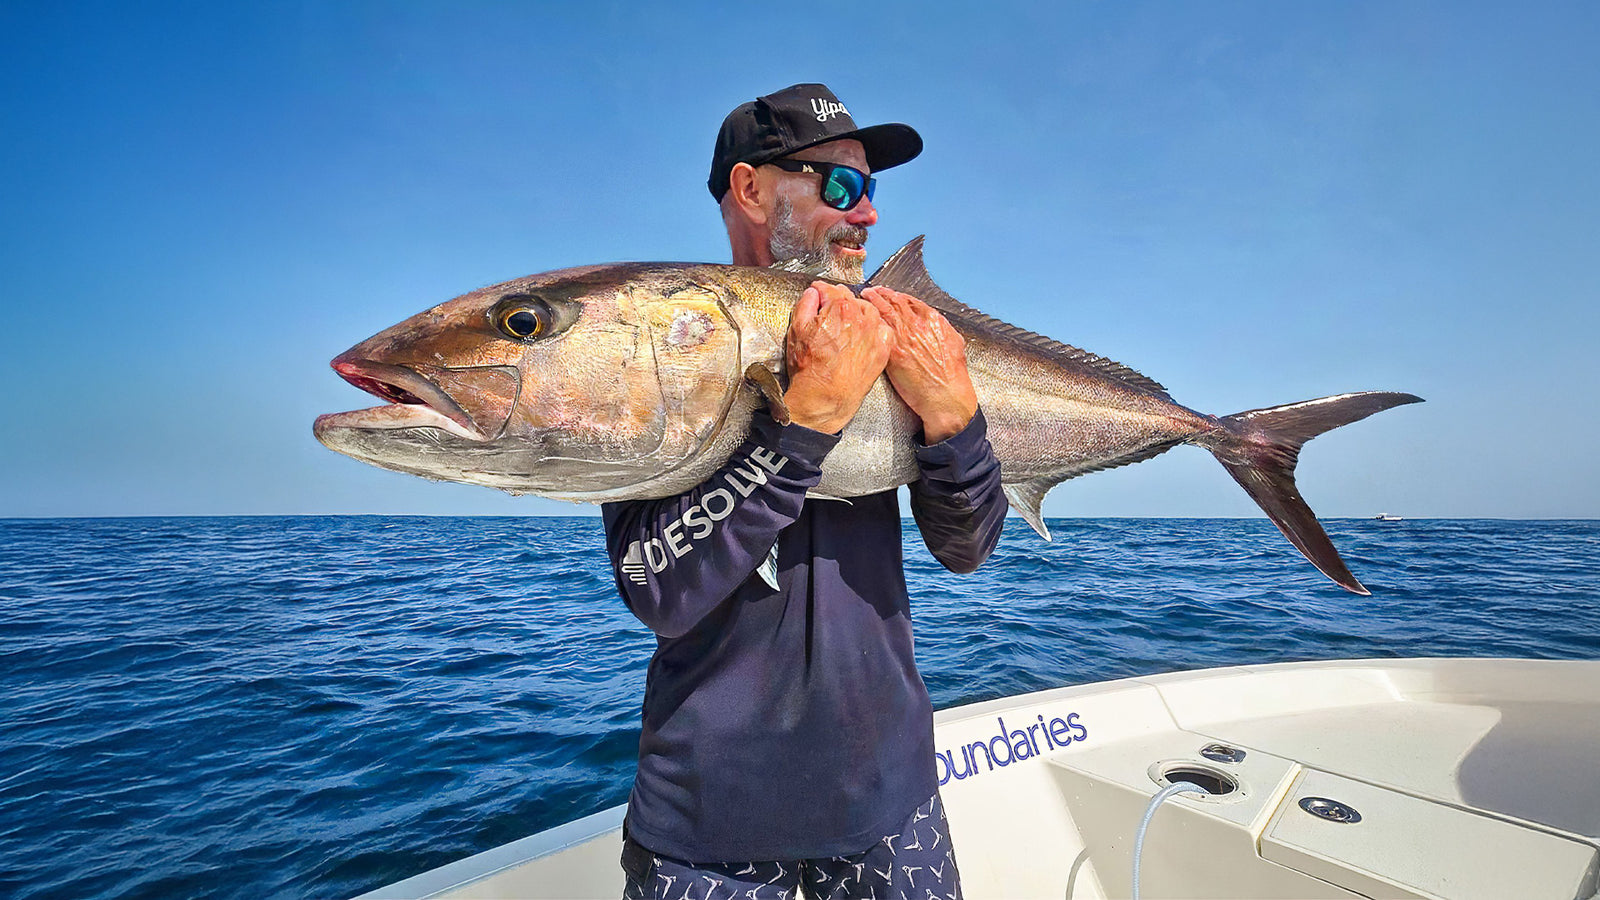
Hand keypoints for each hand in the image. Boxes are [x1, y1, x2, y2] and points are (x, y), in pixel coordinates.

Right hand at [784, 282, 891, 433]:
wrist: (824, 398)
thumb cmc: (810, 369)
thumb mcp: (797, 330)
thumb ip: (805, 305)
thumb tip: (812, 294)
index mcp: (839, 308)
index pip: (830, 289)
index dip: (820, 290)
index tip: (818, 292)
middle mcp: (860, 317)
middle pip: (850, 298)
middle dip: (838, 300)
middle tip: (829, 308)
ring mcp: (874, 334)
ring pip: (869, 311)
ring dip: (858, 311)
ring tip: (848, 320)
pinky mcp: (882, 350)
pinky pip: (883, 330)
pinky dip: (876, 328)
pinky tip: (866, 333)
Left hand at [860, 286, 977, 443]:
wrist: (946, 396)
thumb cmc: (952, 375)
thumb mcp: (954, 342)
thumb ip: (941, 329)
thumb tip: (934, 324)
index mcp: (933, 321)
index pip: (910, 300)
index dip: (897, 295)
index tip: (890, 293)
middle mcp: (917, 325)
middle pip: (894, 302)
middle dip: (881, 294)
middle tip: (872, 291)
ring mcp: (904, 338)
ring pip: (884, 312)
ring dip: (872, 302)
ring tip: (865, 297)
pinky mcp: (892, 353)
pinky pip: (877, 331)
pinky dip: (870, 321)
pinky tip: (864, 318)